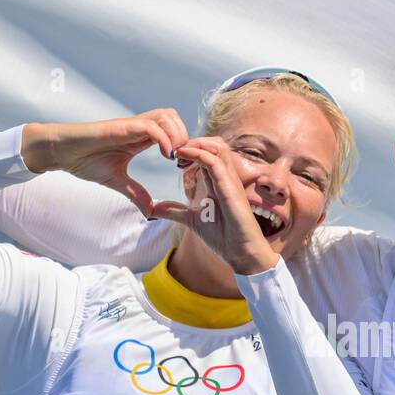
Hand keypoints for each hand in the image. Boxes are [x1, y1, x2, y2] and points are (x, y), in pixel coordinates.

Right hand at [20, 110, 188, 216]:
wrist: (62, 153)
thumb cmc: (85, 161)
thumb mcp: (117, 181)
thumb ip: (135, 193)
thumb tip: (151, 211)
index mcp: (139, 137)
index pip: (171, 130)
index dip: (183, 145)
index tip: (184, 166)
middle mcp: (137, 127)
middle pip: (173, 117)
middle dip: (185, 137)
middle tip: (183, 160)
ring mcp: (130, 125)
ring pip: (166, 116)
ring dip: (177, 135)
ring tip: (175, 157)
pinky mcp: (121, 127)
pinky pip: (150, 126)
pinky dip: (164, 138)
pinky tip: (166, 156)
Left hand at [169, 136, 277, 274]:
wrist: (240, 254)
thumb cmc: (223, 237)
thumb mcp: (191, 220)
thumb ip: (175, 211)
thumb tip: (154, 210)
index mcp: (218, 182)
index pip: (207, 153)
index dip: (189, 149)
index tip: (172, 156)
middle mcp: (226, 178)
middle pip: (214, 144)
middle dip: (193, 141)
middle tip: (174, 150)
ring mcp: (229, 181)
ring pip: (217, 147)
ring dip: (197, 144)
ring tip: (179, 150)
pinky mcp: (231, 189)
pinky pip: (216, 162)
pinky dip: (199, 154)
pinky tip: (183, 155)